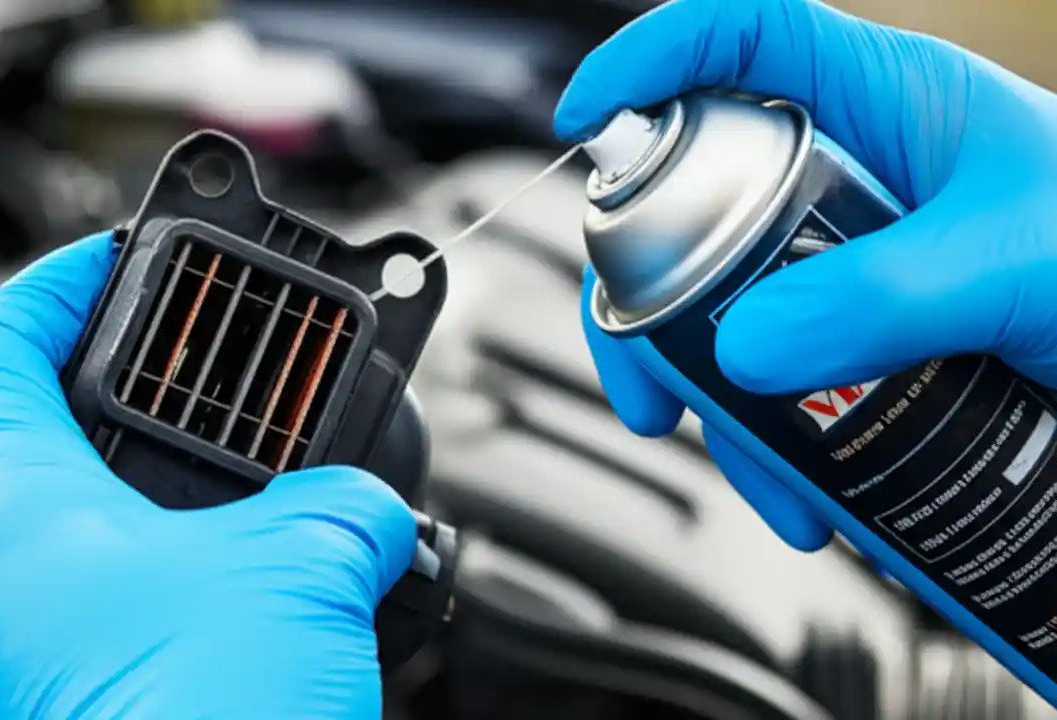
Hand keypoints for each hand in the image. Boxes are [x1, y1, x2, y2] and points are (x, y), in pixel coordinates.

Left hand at [0, 233, 414, 718]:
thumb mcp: (305, 574)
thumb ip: (347, 507)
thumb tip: (376, 510)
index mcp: (24, 522)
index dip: (45, 291)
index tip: (98, 266)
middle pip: (41, 451)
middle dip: (126, 416)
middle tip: (191, 396)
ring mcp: (24, 661)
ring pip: (81, 547)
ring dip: (157, 514)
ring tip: (237, 503)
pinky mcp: (70, 711)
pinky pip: (107, 618)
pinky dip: (170, 588)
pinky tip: (244, 599)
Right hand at [556, 0, 1056, 550]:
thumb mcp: (1018, 263)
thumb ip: (885, 297)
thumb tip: (743, 350)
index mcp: (882, 102)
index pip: (739, 38)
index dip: (649, 59)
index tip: (583, 119)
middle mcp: (844, 174)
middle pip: (689, 202)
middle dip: (648, 302)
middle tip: (651, 389)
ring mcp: (843, 258)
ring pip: (721, 311)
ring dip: (718, 406)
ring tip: (776, 491)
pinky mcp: (855, 333)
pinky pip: (773, 375)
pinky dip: (769, 441)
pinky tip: (807, 495)